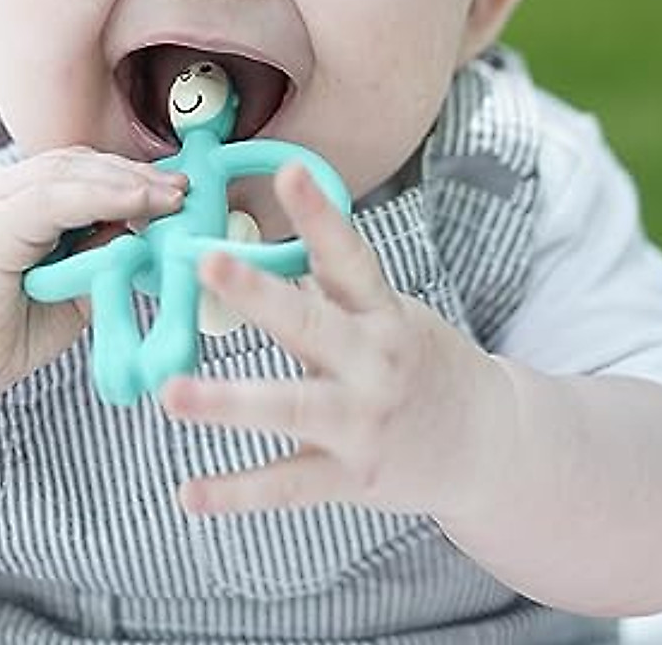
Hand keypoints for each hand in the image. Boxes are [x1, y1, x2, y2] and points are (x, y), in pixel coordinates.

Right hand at [0, 147, 186, 410]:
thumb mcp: (65, 290)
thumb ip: (97, 257)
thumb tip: (145, 233)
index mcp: (12, 201)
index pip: (77, 169)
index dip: (129, 174)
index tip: (177, 188)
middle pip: (75, 163)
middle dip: (134, 173)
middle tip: (185, 188)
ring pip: (63, 173)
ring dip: (123, 181)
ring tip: (170, 196)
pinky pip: (46, 203)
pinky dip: (96, 198)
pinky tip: (135, 206)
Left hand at [160, 163, 503, 519]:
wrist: (490, 447)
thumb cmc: (423, 364)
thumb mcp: (389, 314)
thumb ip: (326, 286)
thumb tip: (259, 244)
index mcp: (383, 314)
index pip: (350, 256)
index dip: (320, 214)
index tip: (289, 170)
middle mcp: (374, 363)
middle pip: (311, 324)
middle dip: (259, 293)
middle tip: (209, 262)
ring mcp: (362, 423)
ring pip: (291, 409)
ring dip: (229, 402)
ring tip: (171, 393)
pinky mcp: (350, 477)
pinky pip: (287, 486)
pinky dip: (237, 491)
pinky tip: (189, 492)